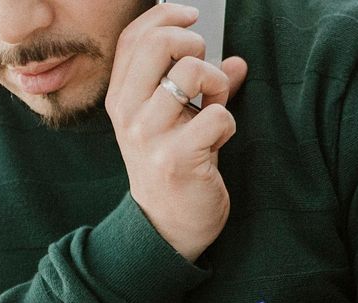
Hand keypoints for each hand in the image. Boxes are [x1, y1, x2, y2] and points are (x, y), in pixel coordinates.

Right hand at [106, 3, 248, 261]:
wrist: (166, 227)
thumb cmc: (172, 168)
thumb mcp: (171, 122)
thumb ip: (195, 89)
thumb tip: (236, 61)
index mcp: (120, 99)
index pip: (133, 38)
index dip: (166, 15)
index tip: (192, 16)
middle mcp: (127, 115)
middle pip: (159, 44)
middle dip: (194, 45)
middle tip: (203, 72)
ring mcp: (149, 137)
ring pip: (192, 73)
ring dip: (216, 84)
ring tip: (213, 106)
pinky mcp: (176, 159)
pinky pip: (216, 115)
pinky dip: (226, 122)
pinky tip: (218, 138)